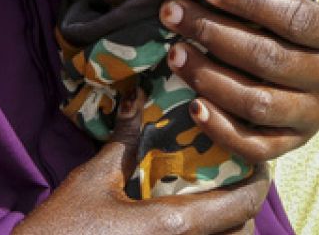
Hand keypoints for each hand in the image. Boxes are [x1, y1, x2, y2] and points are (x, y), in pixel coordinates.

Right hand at [15, 100, 268, 233]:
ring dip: (226, 226)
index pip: (241, 205)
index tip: (259, 159)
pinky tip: (188, 221)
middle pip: (242, 233)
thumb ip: (124, 141)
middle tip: (236, 177)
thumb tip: (136, 97)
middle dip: (245, 209)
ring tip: (215, 199)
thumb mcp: (92, 180)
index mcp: (173, 226)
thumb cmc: (60, 231)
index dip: (258, 181)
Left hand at [155, 0, 318, 165]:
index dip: (250, 1)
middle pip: (268, 59)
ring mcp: (313, 115)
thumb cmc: (312, 20)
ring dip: (210, 77)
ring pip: (258, 102)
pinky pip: (255, 145)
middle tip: (171, 12)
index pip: (295, 18)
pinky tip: (193, 104)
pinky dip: (222, 128)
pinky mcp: (292, 144)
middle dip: (214, 33)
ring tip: (174, 52)